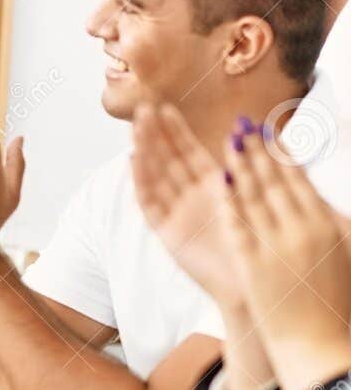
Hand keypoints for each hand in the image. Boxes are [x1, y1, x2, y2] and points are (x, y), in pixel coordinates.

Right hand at [130, 104, 238, 307]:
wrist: (251, 282)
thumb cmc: (258, 243)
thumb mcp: (254, 197)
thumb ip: (244, 166)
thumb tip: (244, 129)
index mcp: (213, 187)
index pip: (188, 152)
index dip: (176, 130)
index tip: (164, 107)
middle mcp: (191, 197)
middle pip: (167, 160)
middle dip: (154, 134)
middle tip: (143, 108)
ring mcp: (177, 213)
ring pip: (156, 176)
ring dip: (145, 150)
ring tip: (135, 127)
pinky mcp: (167, 233)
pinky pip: (150, 204)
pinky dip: (141, 182)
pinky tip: (133, 161)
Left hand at [224, 123, 350, 389]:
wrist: (319, 341)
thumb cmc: (335, 298)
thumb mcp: (343, 249)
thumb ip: (330, 219)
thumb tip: (314, 195)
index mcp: (325, 224)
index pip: (299, 180)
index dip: (281, 154)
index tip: (268, 132)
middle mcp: (302, 230)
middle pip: (276, 182)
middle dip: (258, 151)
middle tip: (244, 124)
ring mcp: (277, 247)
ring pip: (255, 197)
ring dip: (241, 166)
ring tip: (229, 142)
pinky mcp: (254, 265)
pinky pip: (239, 225)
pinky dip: (229, 200)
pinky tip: (217, 181)